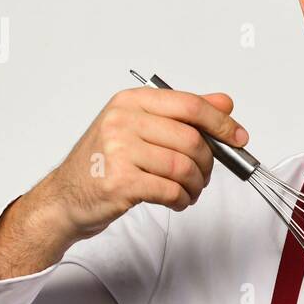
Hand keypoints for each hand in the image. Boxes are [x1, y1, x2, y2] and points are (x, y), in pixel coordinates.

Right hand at [0, 87, 247, 289]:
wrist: (65, 197)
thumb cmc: (103, 163)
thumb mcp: (140, 129)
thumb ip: (182, 115)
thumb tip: (224, 102)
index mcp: (131, 102)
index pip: (189, 105)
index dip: (220, 122)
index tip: (238, 137)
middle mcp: (122, 121)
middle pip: (191, 139)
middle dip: (207, 164)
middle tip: (202, 176)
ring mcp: (118, 150)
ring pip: (184, 167)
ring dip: (195, 185)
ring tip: (188, 191)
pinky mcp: (120, 181)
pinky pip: (170, 190)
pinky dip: (182, 200)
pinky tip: (176, 201)